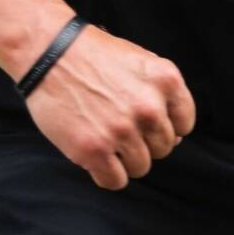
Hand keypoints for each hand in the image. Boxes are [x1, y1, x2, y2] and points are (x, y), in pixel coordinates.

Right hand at [23, 24, 196, 190]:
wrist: (48, 54)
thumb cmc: (94, 56)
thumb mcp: (140, 62)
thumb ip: (162, 95)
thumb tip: (177, 137)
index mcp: (166, 81)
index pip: (185, 124)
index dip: (166, 127)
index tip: (147, 124)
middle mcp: (149, 107)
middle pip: (164, 147)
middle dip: (144, 142)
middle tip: (119, 129)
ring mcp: (122, 130)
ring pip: (141, 167)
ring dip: (125, 160)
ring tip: (106, 140)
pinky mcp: (94, 151)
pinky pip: (115, 181)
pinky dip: (106, 175)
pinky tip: (96, 158)